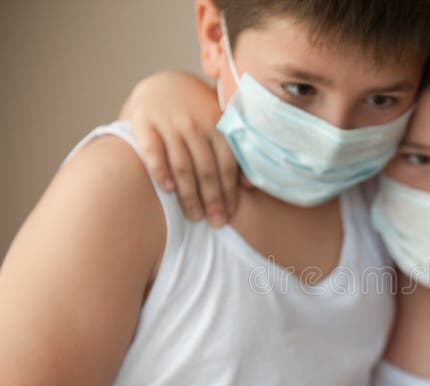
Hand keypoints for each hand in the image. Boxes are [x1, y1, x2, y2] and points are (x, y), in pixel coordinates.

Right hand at [120, 70, 248, 225]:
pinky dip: (161, 170)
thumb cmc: (197, 112)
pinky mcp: (144, 123)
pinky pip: (153, 151)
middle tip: (215, 223)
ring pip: (183, 165)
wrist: (161, 83)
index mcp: (217, 123)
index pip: (227, 164)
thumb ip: (234, 150)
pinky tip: (167, 189)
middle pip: (206, 169)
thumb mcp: (219, 122)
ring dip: (189, 195)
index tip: (230, 214)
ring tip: (195, 217)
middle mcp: (194, 123)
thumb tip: (250, 185)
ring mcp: (169, 123)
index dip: (229, 191)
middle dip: (212, 200)